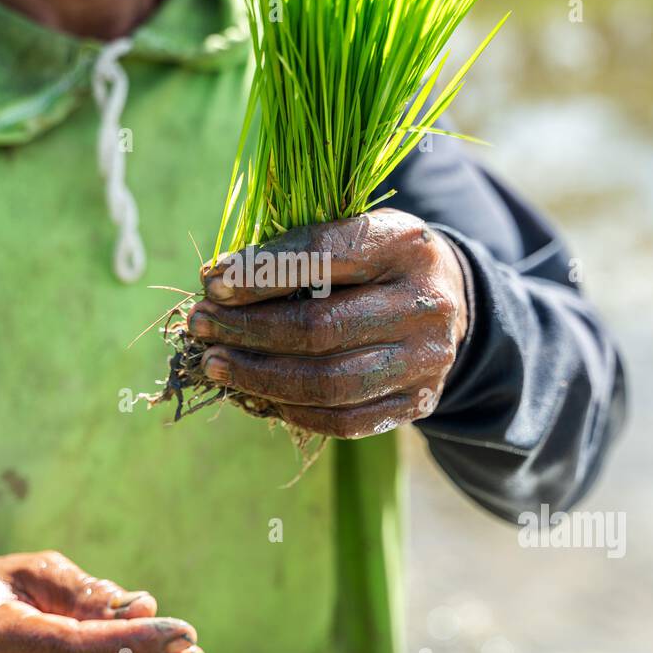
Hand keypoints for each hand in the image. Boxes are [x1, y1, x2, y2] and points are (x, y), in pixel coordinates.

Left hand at [188, 209, 468, 437]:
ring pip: (328, 382)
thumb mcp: (353, 233)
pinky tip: (256, 394)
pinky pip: (345, 419)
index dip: (260, 273)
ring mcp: (426, 359)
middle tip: (200, 325)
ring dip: (259, 376)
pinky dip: (292, 409)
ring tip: (215, 363)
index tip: (212, 283)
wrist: (451, 302)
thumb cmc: (379, 261)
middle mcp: (424, 303)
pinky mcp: (418, 402)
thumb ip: (297, 251)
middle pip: (320, 328)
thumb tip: (218, 284)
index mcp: (406, 244)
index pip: (323, 256)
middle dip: (247, 329)